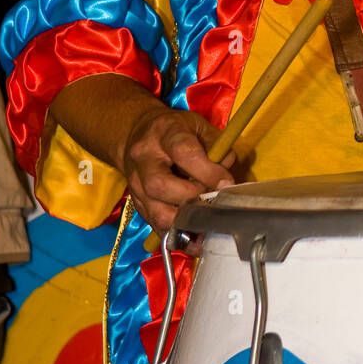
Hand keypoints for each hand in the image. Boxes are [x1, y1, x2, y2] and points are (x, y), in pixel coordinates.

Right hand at [120, 105, 235, 233]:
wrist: (136, 135)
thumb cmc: (174, 130)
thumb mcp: (198, 126)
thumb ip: (217, 147)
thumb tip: (227, 177)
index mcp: (164, 133)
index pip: (184, 153)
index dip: (207, 172)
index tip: (226, 183)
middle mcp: (144, 158)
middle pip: (160, 185)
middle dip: (191, 198)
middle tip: (210, 200)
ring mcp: (137, 183)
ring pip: (156, 212)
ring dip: (185, 222)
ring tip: (206, 223)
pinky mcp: (138, 203)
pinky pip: (156, 225)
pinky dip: (177, 234)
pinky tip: (195, 237)